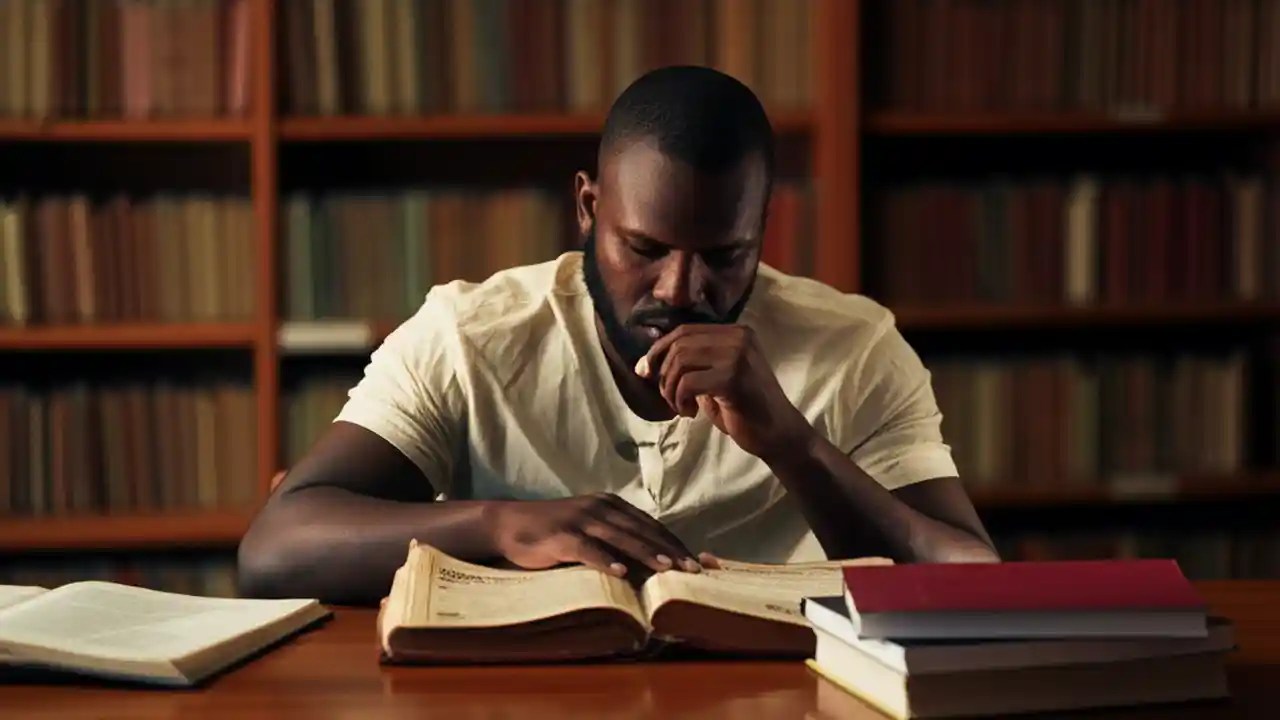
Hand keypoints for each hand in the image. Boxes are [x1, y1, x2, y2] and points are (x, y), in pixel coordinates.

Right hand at [486, 494, 701, 578]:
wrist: (509, 524)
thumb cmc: (554, 532)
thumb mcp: (590, 531)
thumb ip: (617, 541)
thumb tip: (652, 564)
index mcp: (612, 505)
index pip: (652, 525)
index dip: (677, 542)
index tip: (701, 560)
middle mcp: (600, 508)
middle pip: (643, 530)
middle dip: (671, 550)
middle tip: (695, 568)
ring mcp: (581, 520)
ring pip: (621, 538)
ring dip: (647, 553)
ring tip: (669, 568)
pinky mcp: (561, 536)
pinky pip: (587, 549)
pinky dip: (605, 560)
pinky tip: (620, 571)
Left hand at [636, 324, 811, 460]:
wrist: (778, 434)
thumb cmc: (745, 409)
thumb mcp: (716, 377)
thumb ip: (692, 363)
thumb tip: (647, 361)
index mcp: (736, 332)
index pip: (684, 331)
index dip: (659, 350)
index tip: (645, 372)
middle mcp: (739, 337)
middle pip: (680, 344)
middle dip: (663, 372)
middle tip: (668, 397)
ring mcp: (738, 355)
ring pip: (681, 361)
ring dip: (671, 388)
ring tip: (680, 407)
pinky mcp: (733, 377)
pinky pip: (688, 382)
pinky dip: (681, 400)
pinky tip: (691, 413)